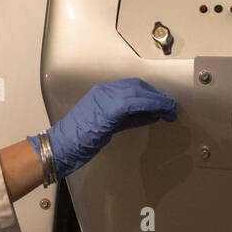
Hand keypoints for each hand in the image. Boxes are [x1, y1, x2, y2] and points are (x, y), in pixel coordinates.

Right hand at [29, 78, 176, 178]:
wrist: (61, 146)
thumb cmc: (79, 139)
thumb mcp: (107, 125)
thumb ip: (128, 118)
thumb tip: (151, 114)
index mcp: (102, 92)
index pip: (133, 87)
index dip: (151, 94)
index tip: (162, 103)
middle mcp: (105, 91)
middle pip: (138, 86)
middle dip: (157, 96)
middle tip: (169, 107)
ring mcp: (106, 97)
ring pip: (140, 92)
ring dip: (158, 101)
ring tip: (170, 110)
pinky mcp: (109, 109)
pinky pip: (136, 103)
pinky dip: (152, 106)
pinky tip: (161, 112)